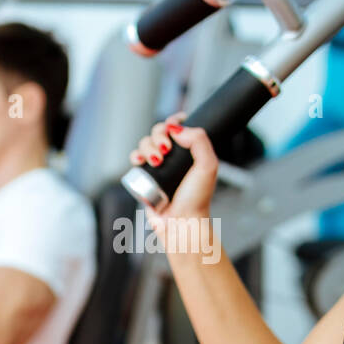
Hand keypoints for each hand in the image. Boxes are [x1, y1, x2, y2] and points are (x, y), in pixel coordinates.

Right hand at [129, 112, 218, 236]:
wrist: (181, 222)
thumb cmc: (196, 199)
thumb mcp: (208, 166)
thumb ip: (199, 140)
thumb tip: (176, 129)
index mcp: (190, 151)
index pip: (180, 126)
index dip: (174, 122)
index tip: (173, 126)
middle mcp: (174, 157)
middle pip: (159, 131)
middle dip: (159, 135)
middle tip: (166, 150)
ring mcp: (158, 166)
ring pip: (146, 143)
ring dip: (148, 147)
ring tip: (156, 161)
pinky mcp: (145, 176)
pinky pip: (135, 157)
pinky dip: (135, 155)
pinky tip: (140, 161)